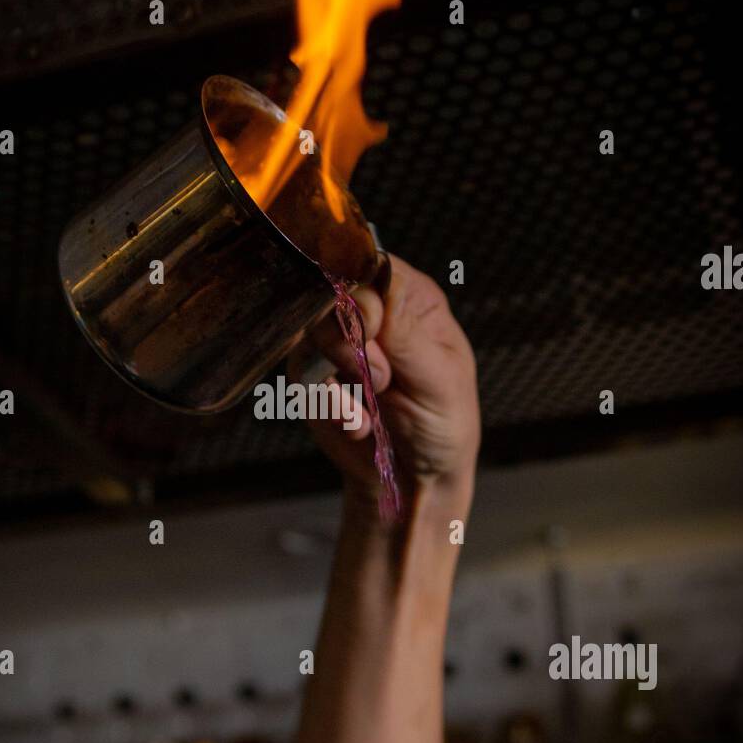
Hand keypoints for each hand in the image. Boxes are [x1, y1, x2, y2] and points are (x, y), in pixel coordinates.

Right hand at [288, 254, 480, 515]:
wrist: (415, 477)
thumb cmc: (443, 422)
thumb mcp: (439, 379)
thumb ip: (406, 333)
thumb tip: (378, 285)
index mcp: (410, 299)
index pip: (370, 265)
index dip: (363, 295)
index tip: (376, 333)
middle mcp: (371, 313)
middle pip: (332, 294)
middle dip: (350, 342)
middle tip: (381, 378)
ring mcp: (337, 343)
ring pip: (311, 332)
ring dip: (339, 374)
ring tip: (371, 404)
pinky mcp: (313, 376)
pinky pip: (300, 375)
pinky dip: (328, 404)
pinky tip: (358, 422)